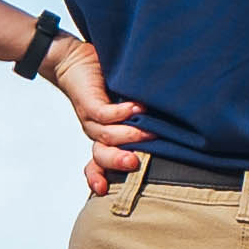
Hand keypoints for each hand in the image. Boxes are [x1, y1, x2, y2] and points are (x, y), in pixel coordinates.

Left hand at [46, 37, 148, 194]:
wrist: (71, 59)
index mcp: (104, 137)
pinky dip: (121, 113)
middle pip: (102, 157)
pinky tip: (136, 107)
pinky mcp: (89, 102)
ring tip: (151, 131)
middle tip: (136, 163)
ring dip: (129, 136)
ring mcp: (91, 118)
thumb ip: (143, 118)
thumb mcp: (126, 104)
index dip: (100, 177)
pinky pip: (104, 113)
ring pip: (106, 137)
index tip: (104, 190)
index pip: (100, 164)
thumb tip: (177, 129)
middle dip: (118, 162)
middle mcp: (97, 131)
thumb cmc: (103, 82)